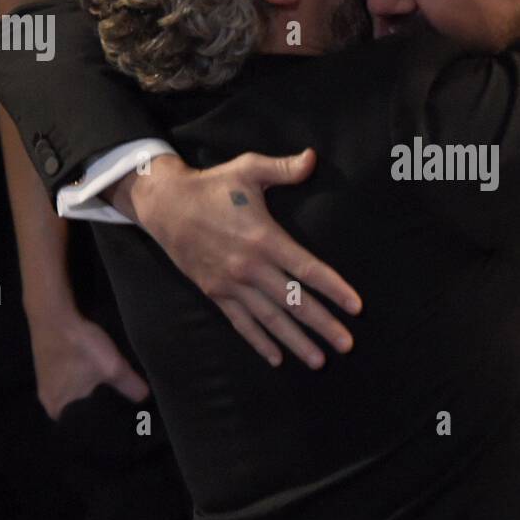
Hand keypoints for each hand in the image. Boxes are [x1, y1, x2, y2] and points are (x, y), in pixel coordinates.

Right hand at [29, 309, 148, 420]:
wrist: (54, 314)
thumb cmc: (81, 347)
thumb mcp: (113, 368)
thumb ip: (130, 386)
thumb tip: (145, 398)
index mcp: (58, 410)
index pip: (82, 429)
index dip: (100, 426)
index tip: (116, 422)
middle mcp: (47, 403)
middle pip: (77, 414)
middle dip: (95, 409)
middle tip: (116, 405)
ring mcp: (43, 385)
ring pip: (71, 397)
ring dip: (87, 394)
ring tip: (107, 390)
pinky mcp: (45, 369)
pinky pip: (66, 384)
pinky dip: (79, 383)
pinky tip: (89, 374)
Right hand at [116, 149, 361, 368]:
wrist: (164, 205)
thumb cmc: (212, 185)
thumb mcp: (248, 169)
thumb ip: (283, 168)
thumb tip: (313, 158)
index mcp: (264, 238)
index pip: (307, 269)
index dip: (333, 288)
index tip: (355, 306)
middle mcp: (250, 267)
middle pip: (293, 302)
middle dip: (322, 324)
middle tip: (347, 344)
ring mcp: (231, 284)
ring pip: (270, 319)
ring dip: (295, 342)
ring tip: (319, 361)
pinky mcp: (215, 292)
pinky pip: (241, 323)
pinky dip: (259, 342)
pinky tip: (276, 358)